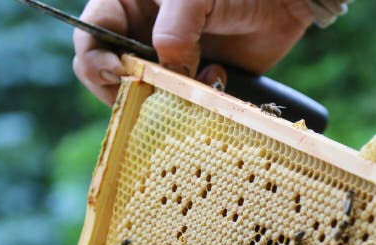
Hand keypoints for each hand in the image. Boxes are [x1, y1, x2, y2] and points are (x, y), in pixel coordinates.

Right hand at [73, 0, 314, 104]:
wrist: (283, 3)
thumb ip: (174, 31)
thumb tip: (165, 73)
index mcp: (129, 4)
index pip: (92, 34)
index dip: (94, 57)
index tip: (117, 72)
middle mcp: (142, 34)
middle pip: (110, 72)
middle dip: (125, 87)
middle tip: (146, 95)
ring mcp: (168, 61)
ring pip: (146, 93)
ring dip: (164, 97)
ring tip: (191, 81)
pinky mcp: (194, 81)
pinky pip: (181, 103)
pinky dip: (195, 100)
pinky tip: (218, 79)